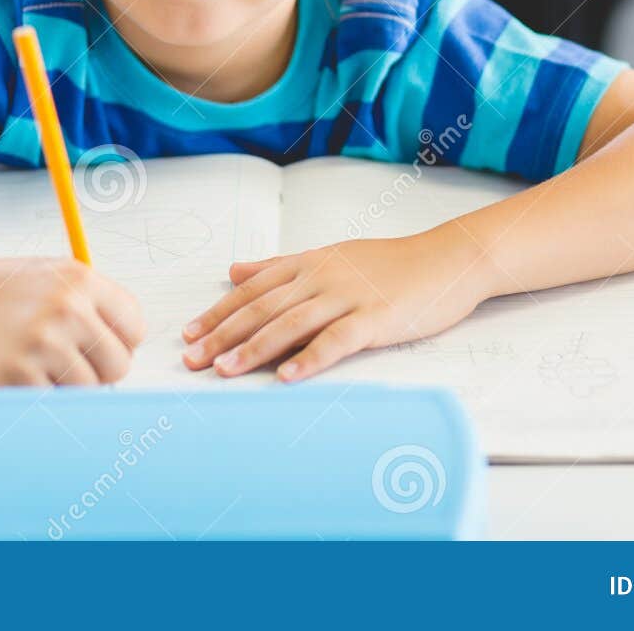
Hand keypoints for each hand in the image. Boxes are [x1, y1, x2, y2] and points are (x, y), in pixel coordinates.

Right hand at [0, 256, 145, 385]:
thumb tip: (131, 345)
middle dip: (101, 369)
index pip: (135, 329)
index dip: (120, 342)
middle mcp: (67, 308)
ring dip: (72, 384)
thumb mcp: (58, 274)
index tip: (101, 343)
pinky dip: (44, 394)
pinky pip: (55, 401)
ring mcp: (42, 342)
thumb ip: (98, 302)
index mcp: (82, 281)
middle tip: (73, 359)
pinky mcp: (16, 373)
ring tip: (45, 363)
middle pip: (119, 365)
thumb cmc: (5, 289)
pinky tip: (26, 371)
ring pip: (89, 389)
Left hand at [180, 228, 493, 381]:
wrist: (446, 260)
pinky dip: (309, 358)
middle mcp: (321, 277)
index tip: (188, 334)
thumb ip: (279, 266)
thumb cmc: (388, 263)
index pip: (252, 289)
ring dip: (254, 348)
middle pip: (262, 307)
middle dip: (223, 335)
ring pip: (291, 323)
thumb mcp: (328, 256)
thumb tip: (233, 270)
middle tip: (191, 360)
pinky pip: (336, 341)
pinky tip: (287, 377)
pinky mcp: (375, 318)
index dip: (218, 312)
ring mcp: (348, 297)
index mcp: (308, 264)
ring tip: (224, 371)